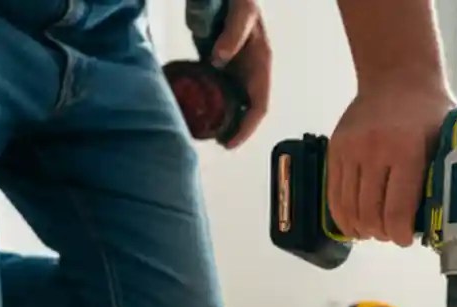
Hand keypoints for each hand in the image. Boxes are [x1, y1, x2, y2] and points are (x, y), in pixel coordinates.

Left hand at [209, 0, 270, 148]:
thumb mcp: (241, 13)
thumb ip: (232, 35)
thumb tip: (219, 59)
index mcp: (260, 64)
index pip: (259, 106)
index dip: (247, 128)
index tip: (230, 142)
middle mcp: (250, 72)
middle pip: (245, 111)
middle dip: (234, 131)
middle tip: (215, 143)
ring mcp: (235, 70)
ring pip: (231, 104)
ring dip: (222, 120)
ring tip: (205, 134)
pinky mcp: (220, 65)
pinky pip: (216, 90)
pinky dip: (208, 103)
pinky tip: (195, 110)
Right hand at [328, 83, 455, 245]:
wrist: (397, 76)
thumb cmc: (428, 110)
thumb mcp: (447, 138)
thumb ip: (444, 175)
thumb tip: (447, 217)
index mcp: (407, 151)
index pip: (397, 210)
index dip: (399, 234)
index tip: (404, 239)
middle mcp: (375, 151)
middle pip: (370, 213)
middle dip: (381, 233)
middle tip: (391, 235)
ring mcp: (351, 150)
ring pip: (348, 208)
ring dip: (360, 227)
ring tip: (373, 230)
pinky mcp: (336, 150)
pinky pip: (333, 193)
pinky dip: (341, 214)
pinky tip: (353, 221)